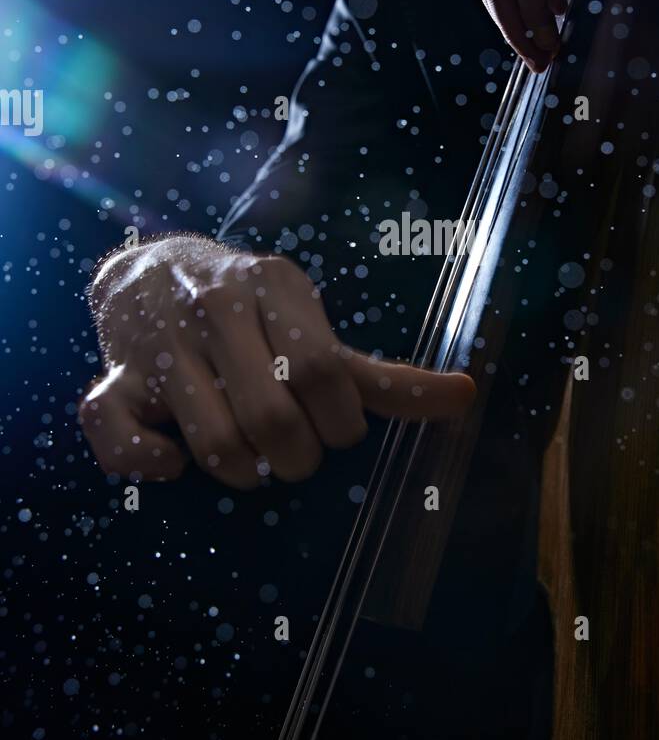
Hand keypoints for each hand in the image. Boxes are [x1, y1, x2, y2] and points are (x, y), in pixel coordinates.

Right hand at [79, 237, 474, 488]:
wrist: (148, 266)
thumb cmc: (246, 306)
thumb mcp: (309, 320)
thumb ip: (375, 371)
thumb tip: (466, 397)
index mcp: (274, 287)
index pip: (325, 373)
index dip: (341, 424)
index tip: (337, 430)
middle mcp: (216, 306)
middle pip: (273, 417)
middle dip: (297, 459)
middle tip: (296, 455)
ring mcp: (160, 339)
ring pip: (214, 441)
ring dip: (243, 473)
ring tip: (251, 464)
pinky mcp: (111, 373)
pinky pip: (116, 433)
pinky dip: (152, 464)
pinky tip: (176, 462)